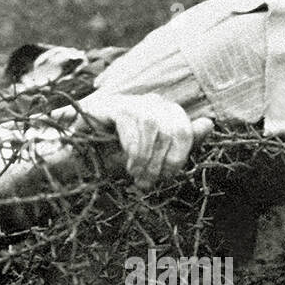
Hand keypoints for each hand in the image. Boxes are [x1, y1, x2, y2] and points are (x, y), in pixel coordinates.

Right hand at [58, 91, 213, 187]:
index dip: (178, 158)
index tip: (164, 178)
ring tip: (135, 175)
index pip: (184, 130)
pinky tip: (128, 164)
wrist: (75, 162)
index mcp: (164, 115)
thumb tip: (209, 123)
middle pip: (174, 128)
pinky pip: (134, 123)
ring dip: (146, 159)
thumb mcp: (152, 159)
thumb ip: (182, 143)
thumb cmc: (114, 161)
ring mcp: (132, 101)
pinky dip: (134, 149)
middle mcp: (151, 103)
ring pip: (154, 126)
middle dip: (164, 162)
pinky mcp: (113, 103)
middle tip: (148, 183)